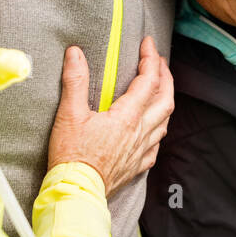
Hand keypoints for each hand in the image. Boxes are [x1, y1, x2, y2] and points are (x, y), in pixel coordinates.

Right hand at [48, 36, 173, 195]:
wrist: (76, 192)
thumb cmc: (71, 155)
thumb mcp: (69, 114)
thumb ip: (75, 81)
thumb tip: (76, 53)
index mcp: (127, 116)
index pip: (149, 80)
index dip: (151, 59)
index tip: (148, 44)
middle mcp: (140, 132)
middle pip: (166, 99)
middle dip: (166, 77)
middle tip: (159, 62)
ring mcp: (141, 150)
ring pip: (165, 121)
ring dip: (165, 101)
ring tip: (159, 89)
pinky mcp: (137, 166)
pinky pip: (156, 145)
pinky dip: (158, 130)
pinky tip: (151, 128)